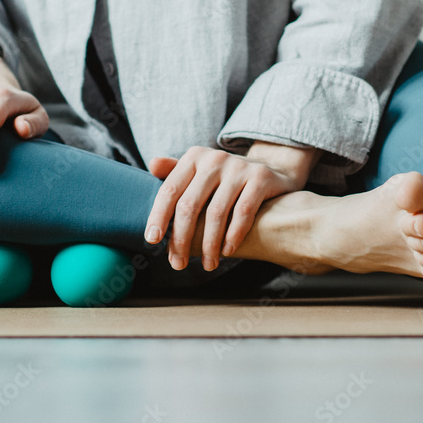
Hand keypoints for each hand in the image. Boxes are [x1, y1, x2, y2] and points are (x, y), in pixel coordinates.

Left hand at [144, 144, 318, 271]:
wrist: (271, 171)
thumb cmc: (225, 180)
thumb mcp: (200, 173)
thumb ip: (175, 172)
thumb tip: (152, 165)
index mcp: (194, 157)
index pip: (170, 190)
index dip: (159, 216)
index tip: (152, 241)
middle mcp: (214, 159)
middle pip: (189, 205)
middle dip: (181, 239)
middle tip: (178, 263)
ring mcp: (238, 167)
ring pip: (216, 213)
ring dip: (209, 245)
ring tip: (207, 264)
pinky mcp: (260, 177)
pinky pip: (243, 212)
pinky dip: (233, 235)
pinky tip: (227, 252)